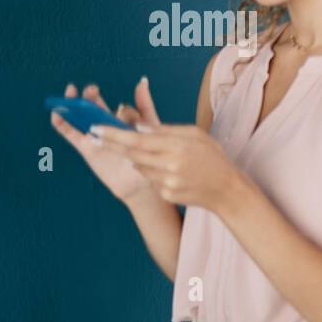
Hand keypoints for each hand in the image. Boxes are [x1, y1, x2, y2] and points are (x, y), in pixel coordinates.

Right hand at [49, 79, 161, 202]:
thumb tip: (141, 81)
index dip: (110, 103)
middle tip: (90, 90)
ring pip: (81, 118)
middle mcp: (109, 129)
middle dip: (89, 97)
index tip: (105, 98)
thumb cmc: (151, 157)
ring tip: (69, 92)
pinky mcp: (86, 148)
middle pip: (94, 109)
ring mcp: (96, 138)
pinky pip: (71, 134)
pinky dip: (62, 124)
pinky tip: (56, 114)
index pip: (116, 108)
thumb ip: (145, 106)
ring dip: (72, 106)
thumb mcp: (151, 129)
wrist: (142, 184)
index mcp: (125, 124)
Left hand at [92, 119, 242, 212]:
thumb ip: (166, 130)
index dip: (113, 134)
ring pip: (138, 166)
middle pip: (130, 154)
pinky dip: (151, 172)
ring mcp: (167, 182)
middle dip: (110, 144)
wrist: (228, 191)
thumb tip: (138, 127)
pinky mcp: (166, 194)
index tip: (95, 128)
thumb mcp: (196, 135)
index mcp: (177, 147)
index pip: (137, 139)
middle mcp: (170, 166)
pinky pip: (150, 179)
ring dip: (135, 158)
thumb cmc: (213, 158)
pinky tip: (166, 170)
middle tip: (94, 135)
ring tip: (148, 153)